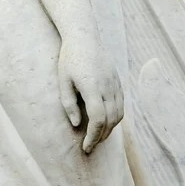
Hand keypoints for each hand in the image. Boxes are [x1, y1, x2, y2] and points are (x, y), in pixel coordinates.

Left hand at [57, 39, 123, 153]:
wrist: (85, 38)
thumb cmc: (69, 59)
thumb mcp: (63, 81)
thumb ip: (69, 104)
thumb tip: (77, 124)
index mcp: (92, 87)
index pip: (98, 119)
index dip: (93, 136)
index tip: (85, 147)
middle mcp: (108, 88)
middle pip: (111, 121)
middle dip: (101, 137)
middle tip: (89, 146)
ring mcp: (116, 85)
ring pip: (119, 115)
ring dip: (110, 130)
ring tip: (97, 138)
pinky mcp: (119, 84)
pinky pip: (121, 106)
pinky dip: (114, 119)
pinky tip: (105, 123)